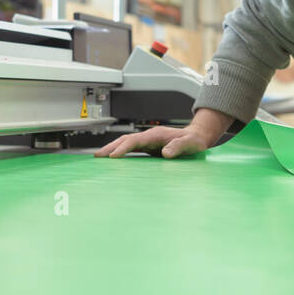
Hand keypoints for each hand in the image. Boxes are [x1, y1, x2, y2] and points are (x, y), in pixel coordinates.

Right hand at [94, 124, 212, 158]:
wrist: (196, 138)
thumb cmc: (194, 141)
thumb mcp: (190, 143)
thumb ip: (178, 147)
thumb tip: (165, 154)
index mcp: (156, 135)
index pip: (135, 140)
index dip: (123, 148)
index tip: (113, 156)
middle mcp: (149, 137)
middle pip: (125, 140)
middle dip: (110, 147)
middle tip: (97, 156)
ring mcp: (147, 142)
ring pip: (125, 143)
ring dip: (112, 149)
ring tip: (99, 157)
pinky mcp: (148, 148)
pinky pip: (130, 149)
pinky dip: (120, 152)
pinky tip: (113, 159)